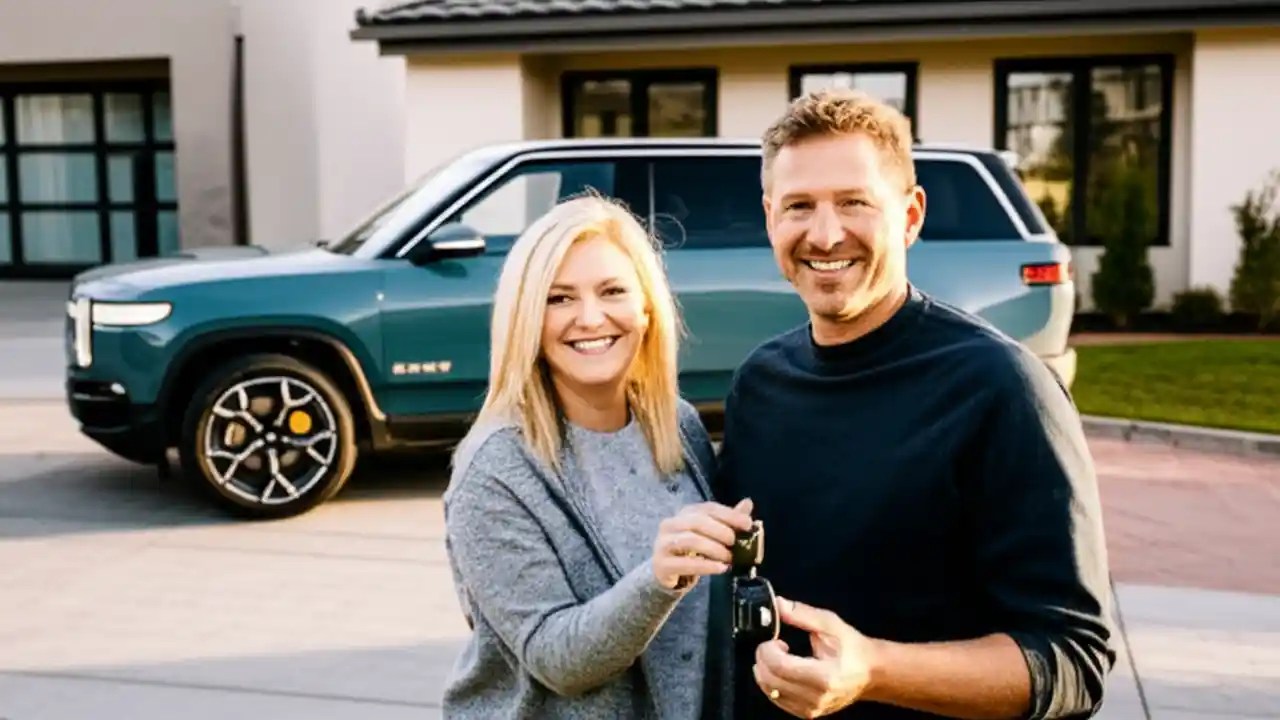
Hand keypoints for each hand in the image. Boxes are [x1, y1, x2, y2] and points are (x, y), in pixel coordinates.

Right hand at [652, 498, 753, 589]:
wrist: (665, 570)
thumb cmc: (691, 549)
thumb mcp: (710, 533)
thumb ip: (728, 520)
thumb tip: (747, 503)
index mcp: (685, 513)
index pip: (709, 508)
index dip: (730, 515)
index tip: (748, 524)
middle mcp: (671, 524)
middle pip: (698, 522)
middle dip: (721, 531)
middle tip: (735, 543)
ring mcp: (663, 543)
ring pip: (691, 540)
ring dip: (714, 549)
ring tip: (729, 558)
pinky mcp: (662, 563)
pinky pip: (686, 563)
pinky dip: (706, 566)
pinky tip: (720, 569)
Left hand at [752, 597, 880, 717]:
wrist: (871, 672)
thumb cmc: (852, 647)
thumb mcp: (830, 624)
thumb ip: (802, 614)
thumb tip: (777, 604)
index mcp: (825, 676)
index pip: (780, 667)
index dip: (768, 651)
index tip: (771, 639)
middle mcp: (817, 697)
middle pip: (771, 681)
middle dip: (763, 659)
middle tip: (770, 645)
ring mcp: (812, 709)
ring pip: (770, 692)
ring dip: (764, 671)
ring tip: (777, 656)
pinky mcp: (808, 713)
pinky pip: (777, 700)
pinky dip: (771, 683)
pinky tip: (781, 670)